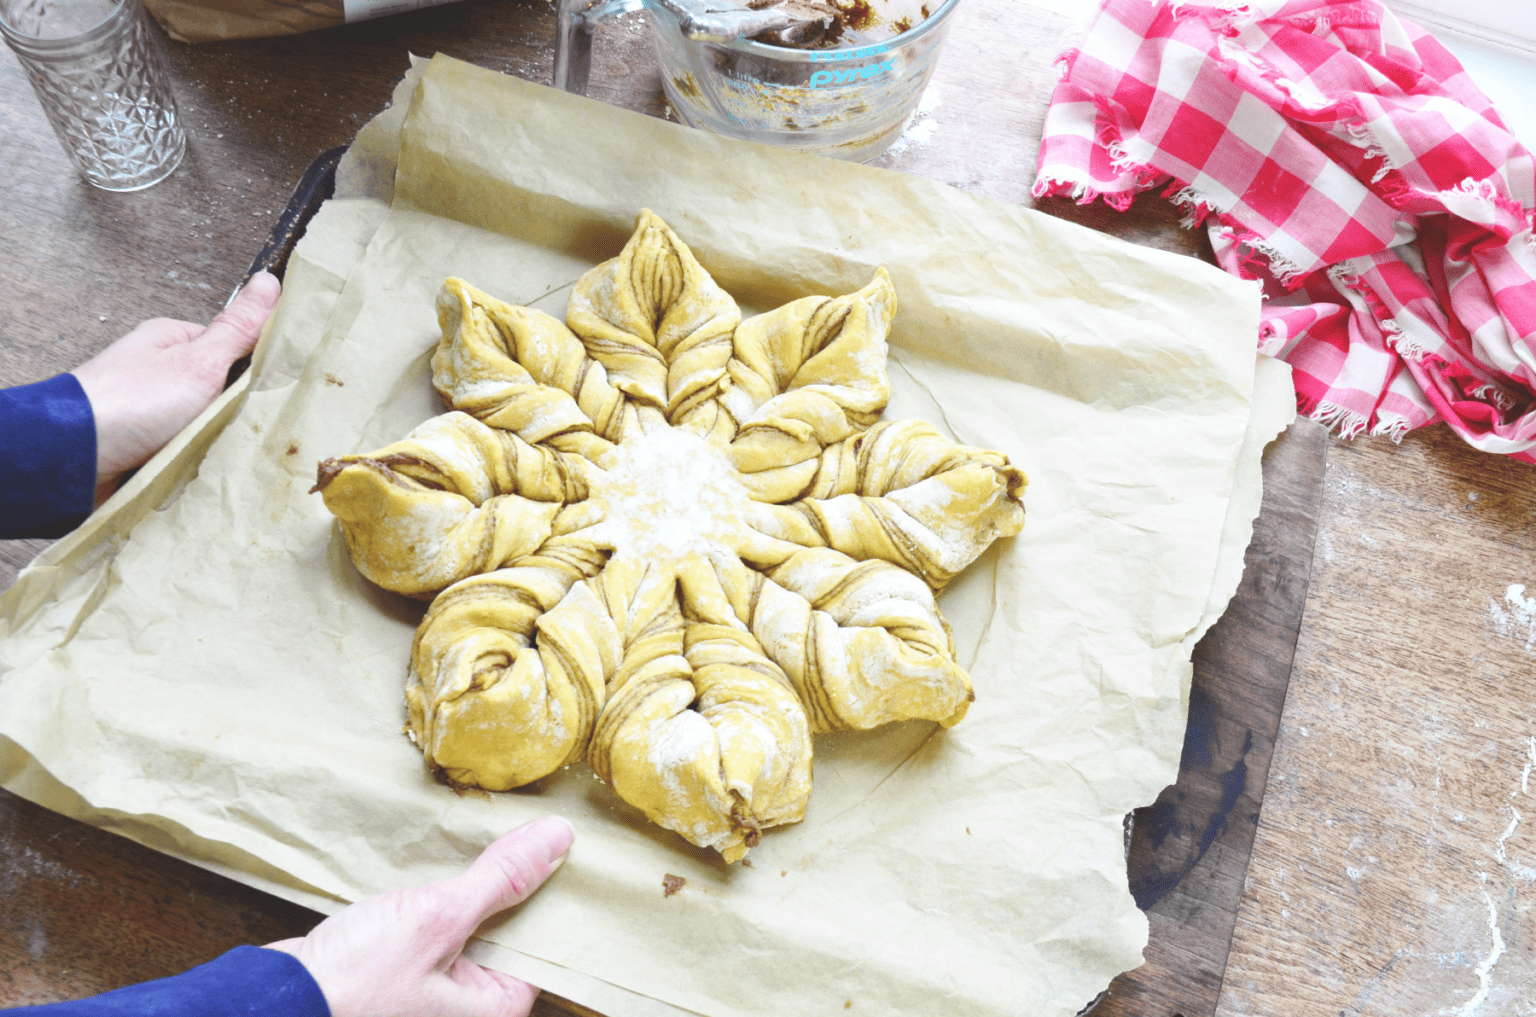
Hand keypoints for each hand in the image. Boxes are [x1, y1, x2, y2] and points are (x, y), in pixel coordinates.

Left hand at [71, 271, 281, 503]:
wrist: (72, 455)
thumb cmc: (129, 402)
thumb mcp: (199, 361)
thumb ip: (238, 328)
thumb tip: (268, 282)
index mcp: (171, 340)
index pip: (231, 348)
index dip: (254, 368)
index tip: (270, 388)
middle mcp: (157, 370)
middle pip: (217, 388)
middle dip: (231, 409)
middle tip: (239, 422)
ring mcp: (147, 407)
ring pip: (200, 421)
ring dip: (209, 437)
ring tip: (214, 446)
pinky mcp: (140, 441)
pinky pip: (180, 447)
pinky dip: (189, 456)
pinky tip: (194, 462)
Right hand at [265, 815, 574, 1016]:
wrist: (274, 1001)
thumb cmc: (354, 982)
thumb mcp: (438, 918)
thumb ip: (500, 879)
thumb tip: (557, 839)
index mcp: (494, 1010)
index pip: (544, 942)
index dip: (550, 891)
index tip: (557, 843)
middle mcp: (468, 1008)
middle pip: (510, 933)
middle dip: (509, 886)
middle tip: (519, 831)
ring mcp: (435, 995)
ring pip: (472, 929)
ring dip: (471, 889)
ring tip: (481, 841)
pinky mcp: (404, 976)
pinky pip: (439, 932)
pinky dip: (439, 902)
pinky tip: (437, 870)